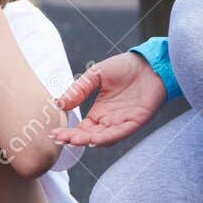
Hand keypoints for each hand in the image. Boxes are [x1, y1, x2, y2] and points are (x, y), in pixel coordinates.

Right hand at [50, 52, 166, 146]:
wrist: (149, 62)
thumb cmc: (124, 67)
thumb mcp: (95, 75)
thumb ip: (78, 90)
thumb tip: (58, 104)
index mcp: (100, 112)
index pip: (81, 128)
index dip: (68, 132)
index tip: (54, 132)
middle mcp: (110, 121)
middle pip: (90, 136)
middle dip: (75, 139)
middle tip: (61, 138)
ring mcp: (123, 122)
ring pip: (104, 138)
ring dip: (89, 140)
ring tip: (74, 139)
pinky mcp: (137, 121)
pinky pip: (121, 133)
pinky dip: (108, 137)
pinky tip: (95, 139)